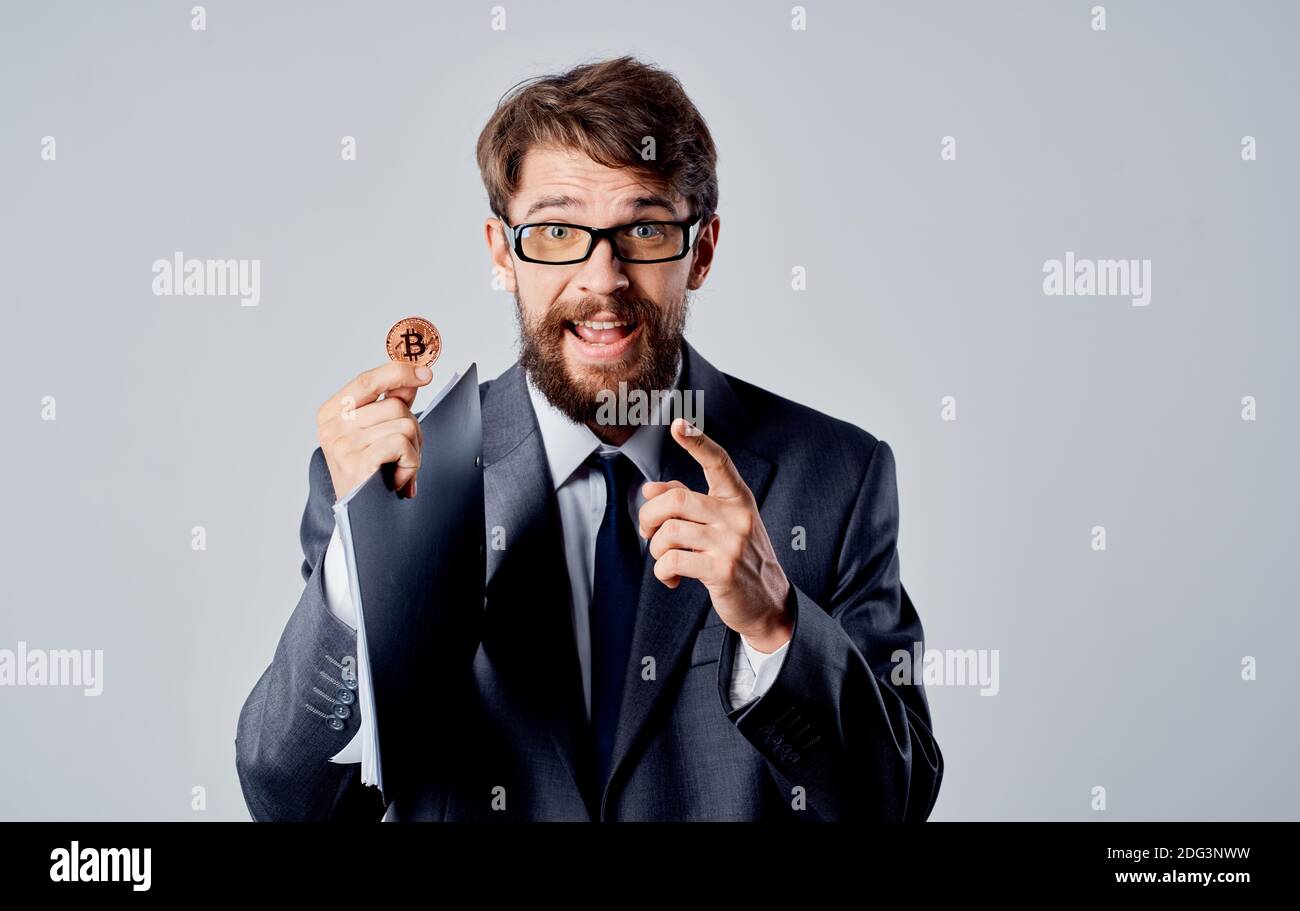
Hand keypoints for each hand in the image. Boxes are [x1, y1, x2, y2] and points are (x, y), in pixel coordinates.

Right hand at [316, 361, 432, 501]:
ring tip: (399, 469)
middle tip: (406, 454)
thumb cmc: (371, 476)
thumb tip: (413, 378)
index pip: (368, 380)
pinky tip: (399, 480)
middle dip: (413, 429)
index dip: (399, 372)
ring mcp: (342, 445)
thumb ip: (391, 404)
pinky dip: (411, 463)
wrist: (361, 522)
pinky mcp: (356, 463)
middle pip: (395, 405)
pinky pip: (401, 444)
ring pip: (403, 424)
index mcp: (331, 413)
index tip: (425, 373)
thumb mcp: (378, 434)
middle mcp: (331, 427)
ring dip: (413, 450)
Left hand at [638, 419, 792, 652]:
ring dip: (656, 548)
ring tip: (665, 558)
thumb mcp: (722, 524)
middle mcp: (736, 516)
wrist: (768, 602)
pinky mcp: (721, 571)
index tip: (679, 425)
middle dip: (649, 516)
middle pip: (676, 501)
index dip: (697, 442)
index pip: (718, 462)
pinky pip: (672, 561)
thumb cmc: (740, 558)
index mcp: (738, 499)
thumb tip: (650, 489)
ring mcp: (730, 543)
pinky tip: (673, 578)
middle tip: (648, 531)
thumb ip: (688, 502)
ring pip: (669, 532)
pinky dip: (662, 571)